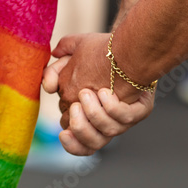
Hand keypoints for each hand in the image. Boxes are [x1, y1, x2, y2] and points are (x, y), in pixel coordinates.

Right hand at [42, 33, 153, 154]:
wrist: (130, 46)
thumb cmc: (102, 52)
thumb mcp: (73, 57)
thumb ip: (55, 70)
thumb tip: (47, 86)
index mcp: (89, 115)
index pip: (76, 135)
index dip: (69, 137)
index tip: (64, 129)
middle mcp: (108, 121)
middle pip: (91, 141)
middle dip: (81, 126)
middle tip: (76, 106)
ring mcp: (125, 117)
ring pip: (107, 132)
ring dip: (95, 115)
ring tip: (88, 94)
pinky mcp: (140, 110)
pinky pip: (126, 117)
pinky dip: (114, 108)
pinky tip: (105, 93)